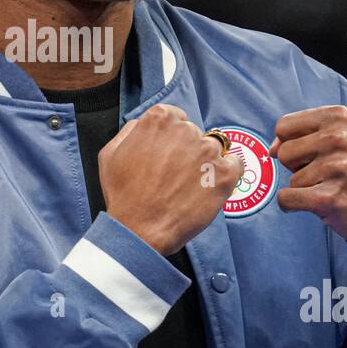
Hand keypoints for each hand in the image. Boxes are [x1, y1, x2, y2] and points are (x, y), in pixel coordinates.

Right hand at [100, 104, 243, 255]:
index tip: (168, 155)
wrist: (140, 230)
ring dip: (205, 164)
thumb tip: (145, 124)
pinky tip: (211, 186)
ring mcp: (207, 151)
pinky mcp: (225, 173)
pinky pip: (235, 164)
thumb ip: (131, 130)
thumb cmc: (123, 195)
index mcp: (159, 119)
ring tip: (189, 187)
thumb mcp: (111, 153)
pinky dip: (227, 173)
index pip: (175, 118)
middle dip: (187, 151)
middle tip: (174, 176)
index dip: (171, 139)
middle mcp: (186, 129)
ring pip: (213, 149)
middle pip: (193, 133)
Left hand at [272, 105, 346, 251]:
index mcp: (338, 117)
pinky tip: (319, 204)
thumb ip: (303, 134)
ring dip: (305, 188)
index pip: (283, 126)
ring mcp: (336, 167)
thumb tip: (271, 148)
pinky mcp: (330, 197)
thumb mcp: (341, 139)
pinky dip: (293, 206)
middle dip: (297, 167)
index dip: (291, 144)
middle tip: (325, 174)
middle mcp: (339, 137)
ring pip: (289, 179)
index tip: (313, 154)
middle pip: (283, 152)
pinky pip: (287, 199)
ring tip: (331, 187)